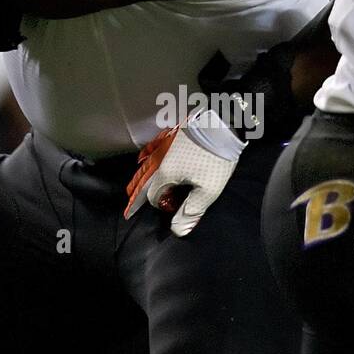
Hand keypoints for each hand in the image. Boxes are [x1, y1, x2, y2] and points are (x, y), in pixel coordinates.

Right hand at [125, 110, 244, 236]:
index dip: (160, 205)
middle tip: (130, 205)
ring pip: (146, 164)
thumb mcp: (208, 190)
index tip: (171, 209)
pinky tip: (146, 157)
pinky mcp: (172, 136)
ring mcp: (164, 146)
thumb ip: (191, 210)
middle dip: (137, 193)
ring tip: (134, 186)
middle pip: (143, 179)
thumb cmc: (215, 159)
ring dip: (140, 177)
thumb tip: (177, 230)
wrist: (222, 123)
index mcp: (166, 174)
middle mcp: (159, 160)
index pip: (152, 195)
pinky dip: (146, 158)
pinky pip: (152, 150)